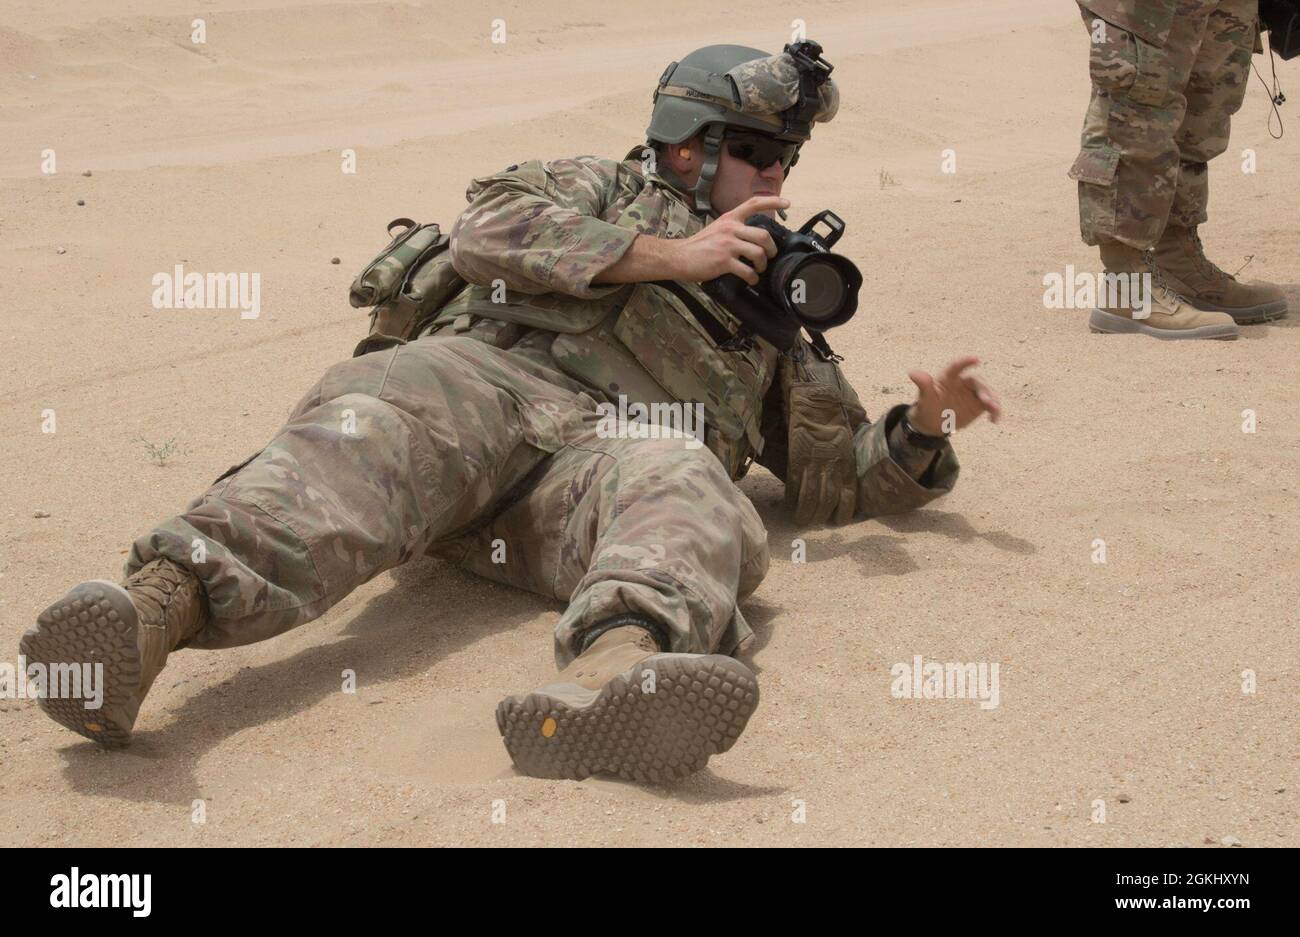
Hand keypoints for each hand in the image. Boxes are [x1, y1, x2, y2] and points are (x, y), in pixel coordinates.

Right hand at [664, 195, 788, 284]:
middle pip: (763, 235)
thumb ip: (733, 230)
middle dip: (771, 249)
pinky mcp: (724, 261)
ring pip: (758, 253)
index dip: (772, 202)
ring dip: (762, 264)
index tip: (787, 203)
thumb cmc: (697, 246)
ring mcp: (728, 245)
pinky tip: (750, 280)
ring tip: (758, 270)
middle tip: (769, 256)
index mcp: (729, 218)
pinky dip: (752, 278)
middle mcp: (730, 229)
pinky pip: (747, 271)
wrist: (679, 257)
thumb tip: (751, 239)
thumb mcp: (716, 229)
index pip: (754, 203)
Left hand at [906, 356, 1001, 435]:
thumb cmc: (926, 407)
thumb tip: (912, 373)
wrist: (932, 423)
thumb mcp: (924, 398)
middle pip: (977, 382)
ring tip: (994, 410)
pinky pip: (991, 405)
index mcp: (948, 377)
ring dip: (993, 400)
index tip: (976, 359)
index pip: (957, 367)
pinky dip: (995, 411)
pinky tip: (994, 420)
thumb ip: (923, 385)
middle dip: (984, 390)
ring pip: (988, 393)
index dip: (966, 362)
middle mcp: (963, 382)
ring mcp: (973, 393)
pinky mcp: (979, 405)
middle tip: (987, 401)